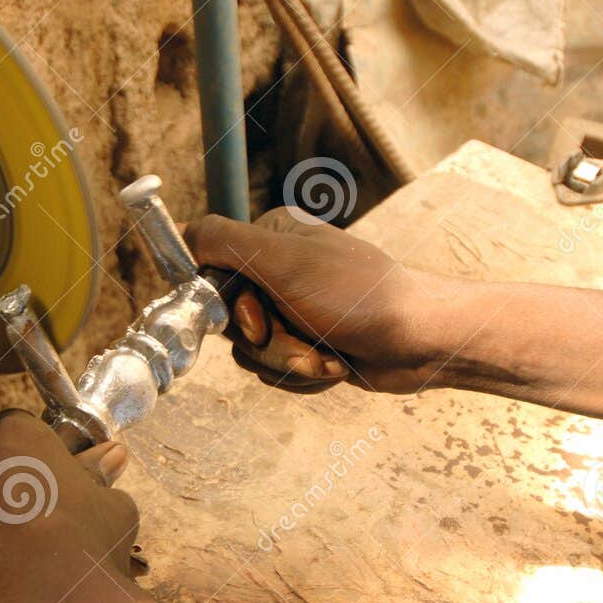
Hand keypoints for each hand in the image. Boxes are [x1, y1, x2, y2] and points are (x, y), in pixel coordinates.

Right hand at [184, 209, 447, 392]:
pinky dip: (304, 371)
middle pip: (232, 320)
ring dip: (289, 359)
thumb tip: (182, 231)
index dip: (231, 310)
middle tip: (304, 338)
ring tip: (327, 353)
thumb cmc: (359, 296)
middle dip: (269, 342)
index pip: (213, 275)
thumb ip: (227, 243)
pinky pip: (278, 366)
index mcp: (271, 239)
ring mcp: (293, 308)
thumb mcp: (285, 262)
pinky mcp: (307, 340)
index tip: (256, 322)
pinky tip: (335, 363)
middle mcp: (279, 269)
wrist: (419, 341)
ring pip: (253, 351)